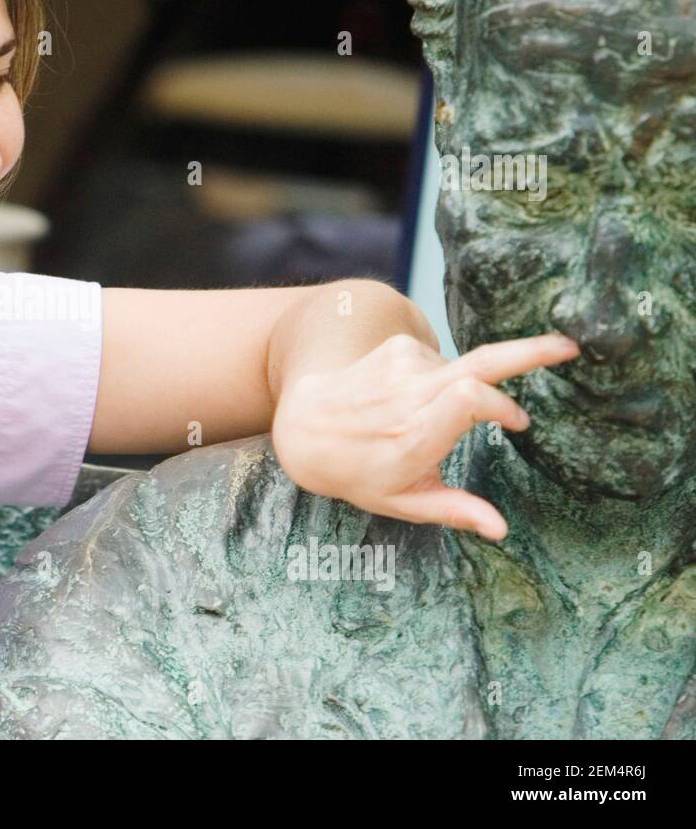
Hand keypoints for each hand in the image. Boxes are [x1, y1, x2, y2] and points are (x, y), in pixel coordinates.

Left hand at [270, 331, 580, 540]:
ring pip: (461, 370)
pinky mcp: (399, 347)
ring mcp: (402, 364)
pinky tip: (410, 401)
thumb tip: (501, 530)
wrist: (306, 428)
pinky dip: (441, 381)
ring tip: (425, 421)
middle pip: (480, 363)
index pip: (470, 400)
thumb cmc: (359, 472)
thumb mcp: (403, 502)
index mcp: (414, 434)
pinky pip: (440, 363)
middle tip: (570, 347)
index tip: (519, 424)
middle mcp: (409, 394)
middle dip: (530, 353)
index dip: (502, 407)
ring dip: (465, 391)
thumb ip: (454, 512)